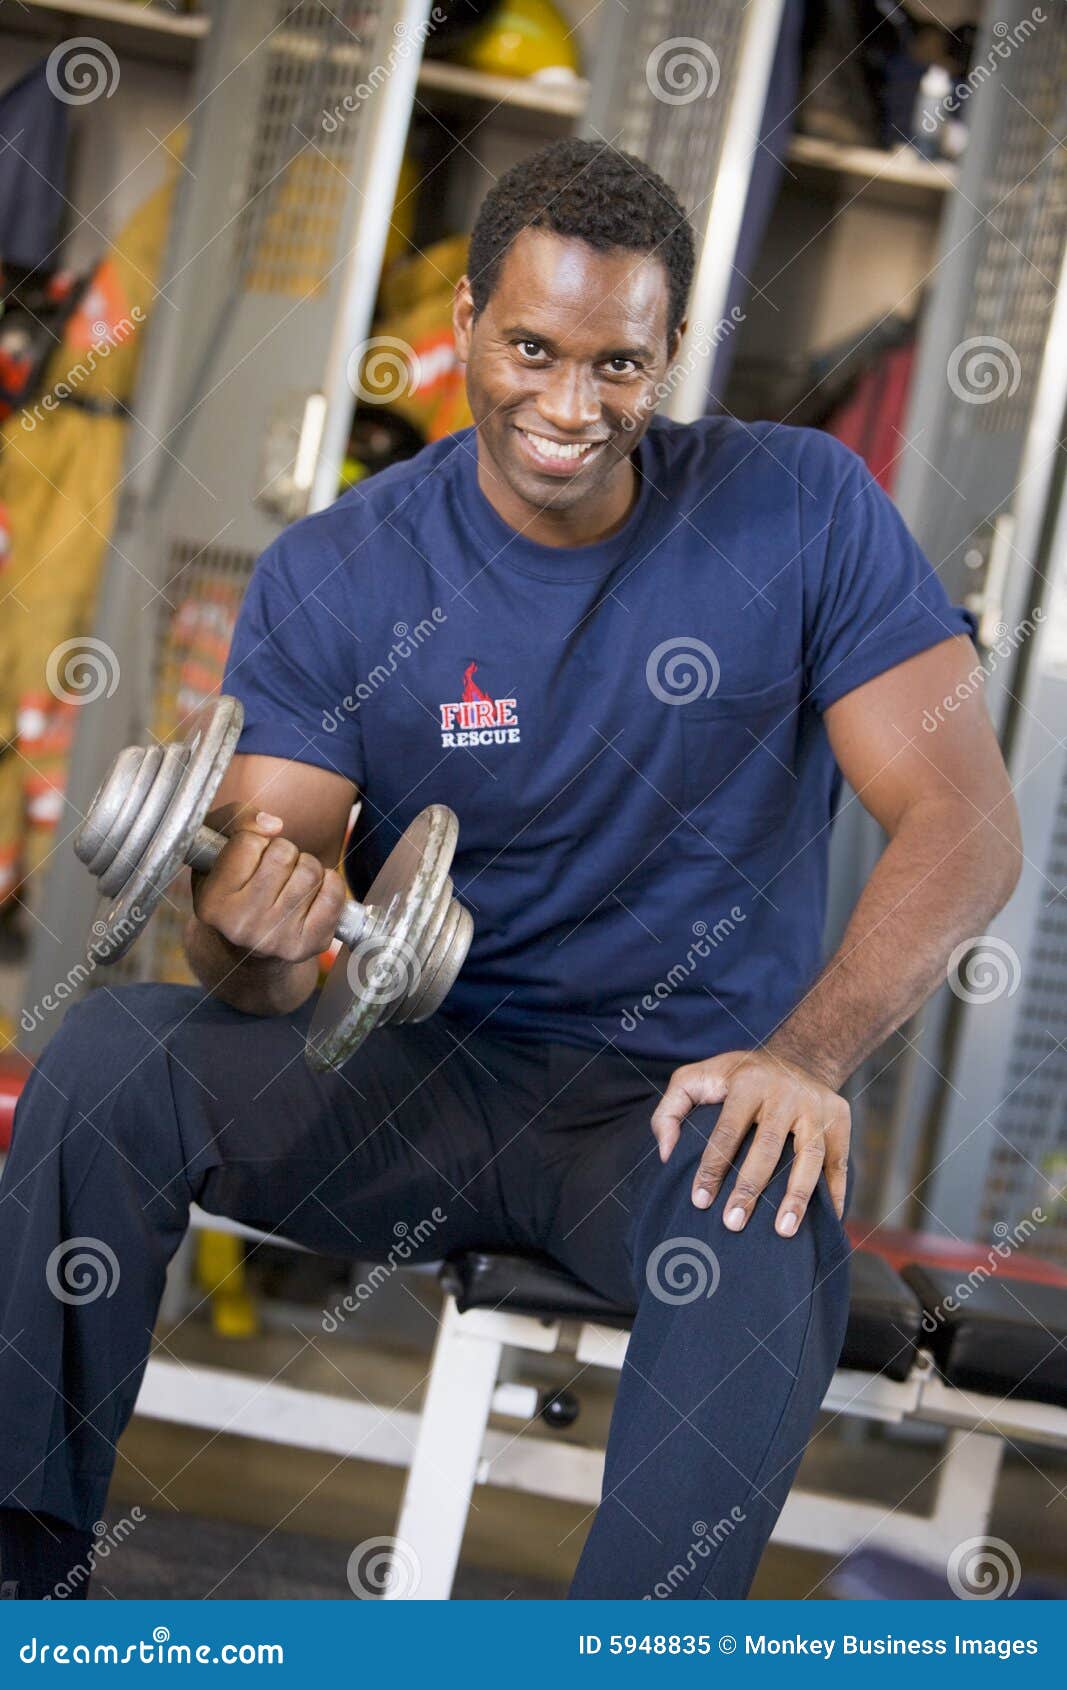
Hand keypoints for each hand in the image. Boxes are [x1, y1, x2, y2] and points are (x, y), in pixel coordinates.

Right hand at [192, 811, 347, 963]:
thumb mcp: (218, 848)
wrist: (245, 949)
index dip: (254, 842)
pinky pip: (333, 894)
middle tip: (274, 870)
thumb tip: (274, 825)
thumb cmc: (233, 887)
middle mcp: (241, 925)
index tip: (249, 859)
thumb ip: (237, 819)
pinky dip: (330, 883)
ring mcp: (276, 939)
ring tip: (291, 882)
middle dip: (283, 851)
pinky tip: (313, 892)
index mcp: (212, 903)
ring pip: (310, 871)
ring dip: (306, 867)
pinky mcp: (308, 945)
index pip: (247, 842)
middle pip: (283, 853)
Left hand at [650, 1048, 850, 1238]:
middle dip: (750, 1187)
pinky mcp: (840, 1120)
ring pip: (809, 1156)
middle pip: (769, 1146)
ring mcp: (817, 1106)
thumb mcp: (698, 1078)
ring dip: (797, 1196)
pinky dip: (833, 1193)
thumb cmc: (738, 1078)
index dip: (713, 1167)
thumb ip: (670, 1111)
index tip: (699, 1201)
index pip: (727, 1130)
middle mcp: (786, 1092)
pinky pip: (838, 1162)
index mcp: (748, 1082)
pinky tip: (825, 1221)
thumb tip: (666, 1153)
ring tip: (784, 1231)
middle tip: (733, 1223)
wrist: (798, 1055)